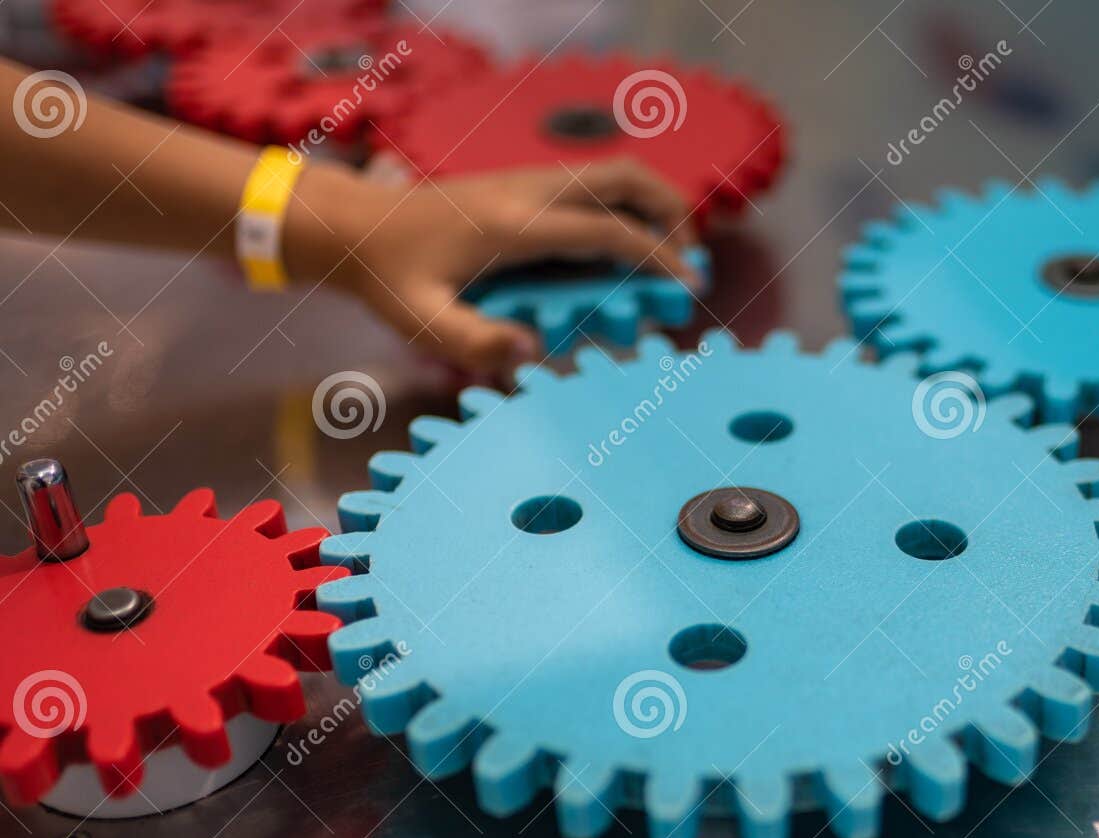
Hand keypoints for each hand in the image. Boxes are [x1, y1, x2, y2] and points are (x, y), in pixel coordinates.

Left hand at [296, 158, 699, 374]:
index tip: (689, 285)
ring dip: (654, 204)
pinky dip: (626, 206)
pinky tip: (626, 247)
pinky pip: (592, 185)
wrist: (355, 227)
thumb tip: (532, 352)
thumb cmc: (388, 278)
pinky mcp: (523, 186)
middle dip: (674, 212)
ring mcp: (527, 182)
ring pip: (612, 172)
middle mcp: (528, 192)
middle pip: (626, 177)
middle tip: (692, 261)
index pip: (606, 231)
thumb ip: (473, 341)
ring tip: (671, 253)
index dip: (656, 256)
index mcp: (514, 226)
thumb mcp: (420, 320)